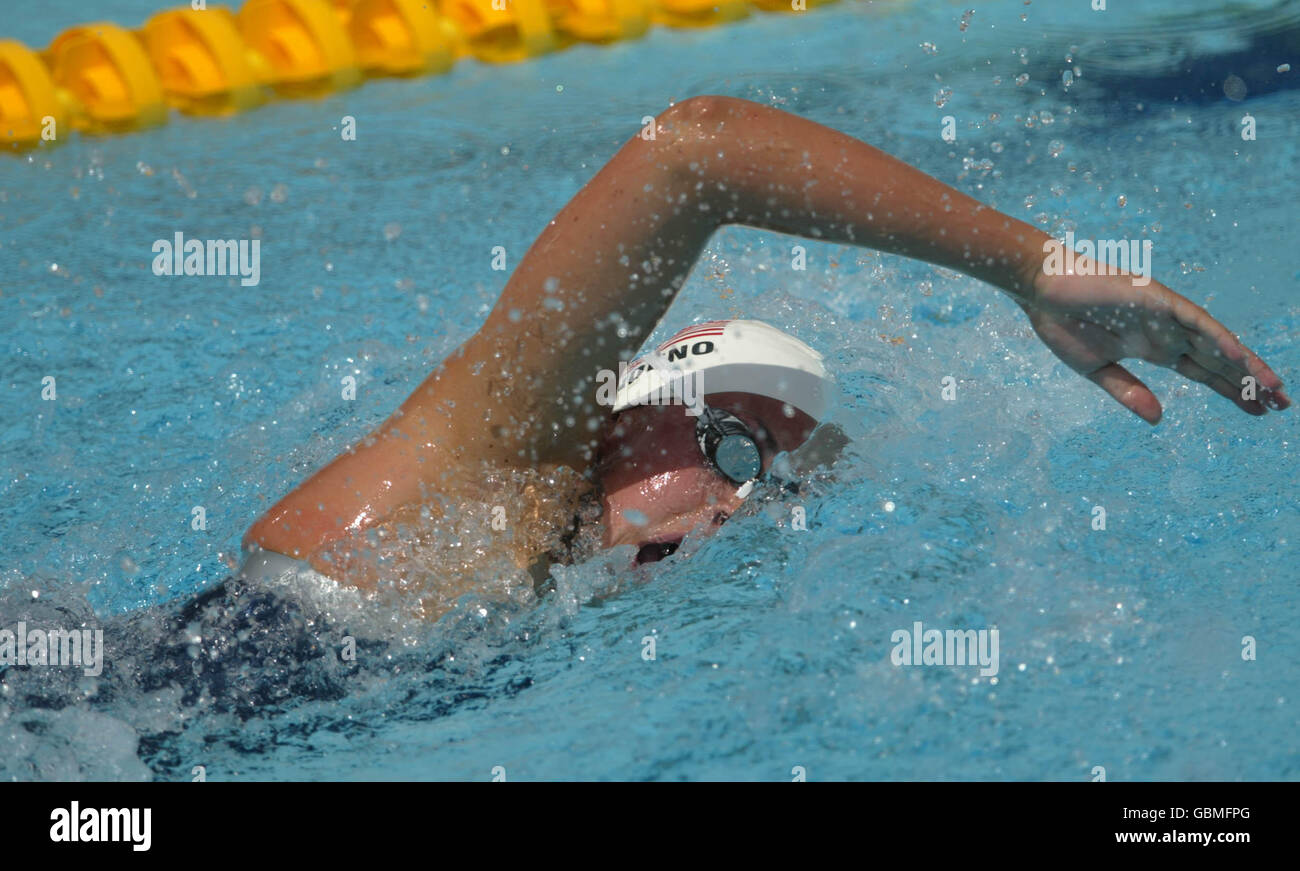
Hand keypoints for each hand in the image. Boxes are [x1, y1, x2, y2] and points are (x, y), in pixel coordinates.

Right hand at [1021, 262, 1289, 423]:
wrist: (1039, 288)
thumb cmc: (1062, 323)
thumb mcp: (1095, 369)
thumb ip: (1127, 391)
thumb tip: (1159, 419)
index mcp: (1154, 348)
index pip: (1204, 373)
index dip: (1231, 391)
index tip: (1259, 411)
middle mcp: (1167, 331)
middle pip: (1219, 360)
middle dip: (1250, 382)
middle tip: (1283, 404)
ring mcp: (1165, 314)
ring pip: (1216, 342)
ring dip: (1245, 364)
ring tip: (1273, 388)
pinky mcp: (1156, 299)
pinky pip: (1195, 321)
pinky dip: (1218, 339)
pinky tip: (1239, 357)